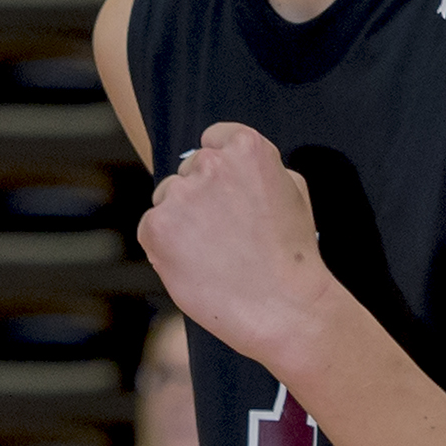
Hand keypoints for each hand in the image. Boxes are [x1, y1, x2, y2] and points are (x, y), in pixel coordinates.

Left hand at [138, 123, 324, 360]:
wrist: (283, 307)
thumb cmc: (292, 255)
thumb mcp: (293, 191)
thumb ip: (258, 168)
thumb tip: (229, 161)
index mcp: (246, 147)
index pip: (213, 138)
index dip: (221, 168)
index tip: (229, 192)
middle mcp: (210, 163)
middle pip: (188, 171)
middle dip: (200, 197)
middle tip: (226, 234)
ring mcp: (180, 194)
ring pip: (167, 199)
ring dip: (181, 221)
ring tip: (215, 254)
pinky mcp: (156, 227)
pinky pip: (152, 227)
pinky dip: (165, 247)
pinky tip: (197, 265)